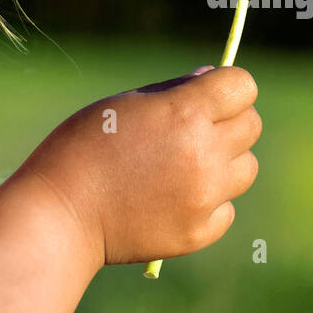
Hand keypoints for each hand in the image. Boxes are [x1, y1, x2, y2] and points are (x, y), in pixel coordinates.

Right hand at [7, 65, 260, 266]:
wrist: (60, 214)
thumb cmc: (84, 147)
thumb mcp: (127, 103)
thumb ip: (177, 91)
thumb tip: (213, 80)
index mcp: (186, 113)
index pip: (243, 85)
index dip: (228, 87)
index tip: (210, 96)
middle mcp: (204, 153)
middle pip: (252, 125)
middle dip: (229, 122)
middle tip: (194, 131)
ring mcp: (205, 196)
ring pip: (246, 168)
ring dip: (224, 163)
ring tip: (184, 167)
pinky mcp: (199, 232)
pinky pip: (226, 209)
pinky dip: (209, 204)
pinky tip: (175, 200)